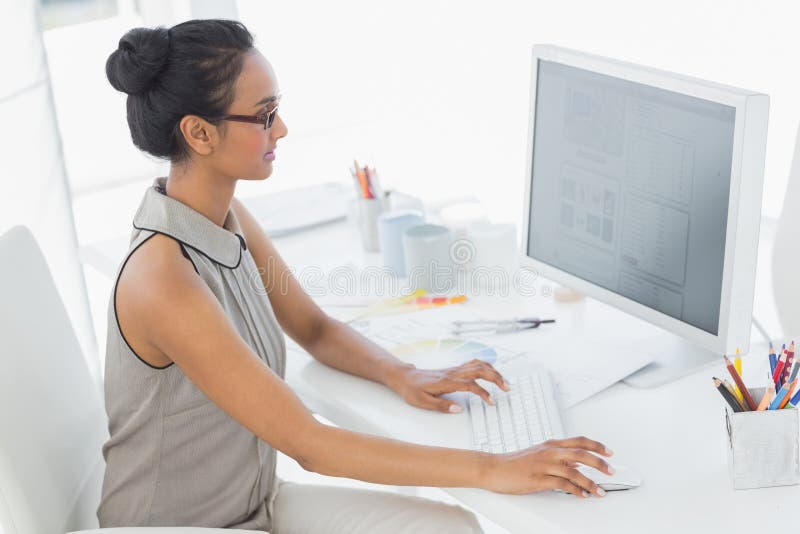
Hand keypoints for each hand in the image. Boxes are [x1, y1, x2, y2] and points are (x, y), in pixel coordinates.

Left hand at [392, 359, 508, 412]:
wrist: (404, 377)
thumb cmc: (412, 390)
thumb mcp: (422, 402)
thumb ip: (441, 406)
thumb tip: (459, 409)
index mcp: (447, 382)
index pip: (471, 385)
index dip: (483, 392)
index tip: (491, 402)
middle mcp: (452, 373)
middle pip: (480, 370)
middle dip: (496, 378)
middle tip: (507, 388)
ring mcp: (454, 370)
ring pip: (478, 364)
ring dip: (493, 371)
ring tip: (503, 381)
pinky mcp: (453, 370)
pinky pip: (472, 363)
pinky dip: (485, 366)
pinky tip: (491, 371)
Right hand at [482, 436, 614, 497]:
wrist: (493, 468)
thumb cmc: (514, 462)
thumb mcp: (538, 454)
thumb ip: (557, 457)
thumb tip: (576, 463)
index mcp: (550, 444)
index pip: (579, 441)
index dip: (596, 445)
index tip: (609, 452)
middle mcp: (549, 452)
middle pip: (580, 453)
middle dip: (599, 463)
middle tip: (611, 471)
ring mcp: (543, 465)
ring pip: (574, 470)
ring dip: (590, 482)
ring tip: (600, 490)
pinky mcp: (537, 479)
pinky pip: (562, 484)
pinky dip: (575, 490)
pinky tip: (582, 495)